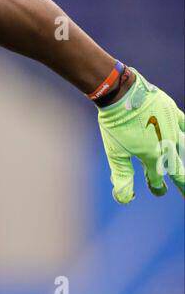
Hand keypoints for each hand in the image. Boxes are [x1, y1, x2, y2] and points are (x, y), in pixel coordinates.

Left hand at [97, 71, 184, 202]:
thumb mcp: (115, 154)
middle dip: (182, 183)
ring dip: (183, 162)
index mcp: (153, 157)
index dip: (158, 187)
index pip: (158, 179)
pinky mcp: (173, 114)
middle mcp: (167, 145)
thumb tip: (124, 200)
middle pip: (178, 169)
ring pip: (184, 148)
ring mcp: (172, 128)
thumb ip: (122, 177)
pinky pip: (184, 125)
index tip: (158, 191)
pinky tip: (184, 139)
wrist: (122, 94)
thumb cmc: (116, 125)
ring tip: (184, 174)